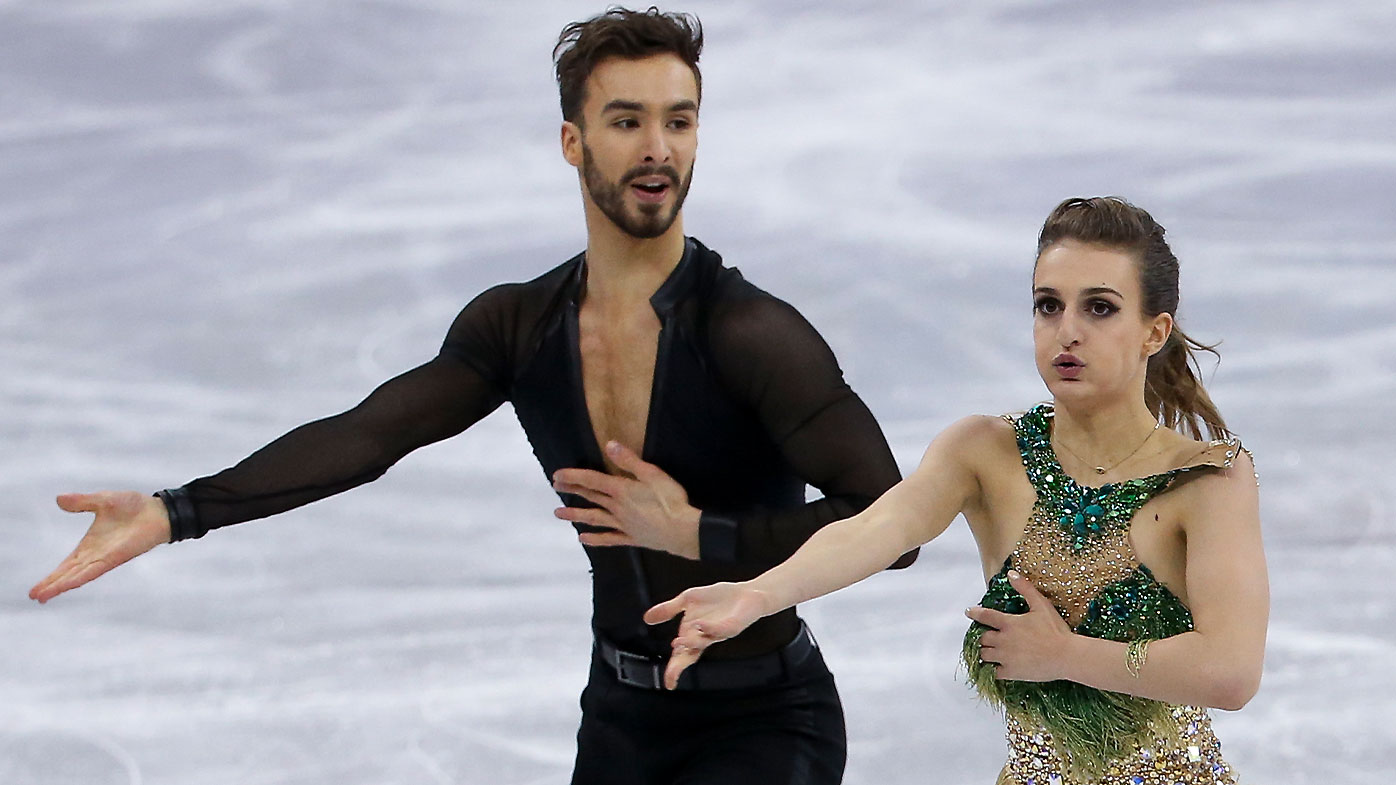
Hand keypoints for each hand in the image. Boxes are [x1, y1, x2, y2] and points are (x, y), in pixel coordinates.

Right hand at [29, 491, 171, 602]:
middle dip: (52, 584)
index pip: (67, 564)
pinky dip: (79, 577)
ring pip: (78, 575)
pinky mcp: (116, 557)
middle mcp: (95, 555)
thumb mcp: (102, 500)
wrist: (159, 511)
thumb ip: (82, 501)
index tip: (37, 588)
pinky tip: (67, 585)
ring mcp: (105, 558)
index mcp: (90, 545)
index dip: (53, 576)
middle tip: (34, 596)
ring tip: (42, 596)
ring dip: (60, 585)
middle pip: (69, 574)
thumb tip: (59, 499)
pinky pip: (93, 570)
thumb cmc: (134, 507)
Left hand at [552, 441, 700, 558]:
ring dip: (576, 514)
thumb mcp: (652, 474)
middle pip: (591, 497)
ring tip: (558, 513)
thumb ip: (629, 460)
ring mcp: (622, 524)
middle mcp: (617, 508)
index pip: (592, 480)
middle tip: (555, 486)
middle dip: (572, 490)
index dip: (573, 476)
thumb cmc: (670, 500)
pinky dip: (595, 539)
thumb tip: (609, 445)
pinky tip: (583, 538)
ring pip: (594, 518)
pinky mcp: (631, 538)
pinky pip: (609, 539)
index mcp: (621, 490)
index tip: (557, 475)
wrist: (682, 531)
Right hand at [643, 582, 768, 688]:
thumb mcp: (687, 599)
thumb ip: (668, 609)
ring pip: (703, 643)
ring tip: (678, 641)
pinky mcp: (732, 626)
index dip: (674, 669)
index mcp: (694, 635)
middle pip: (691, 656)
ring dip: (690, 643)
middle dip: (681, 665)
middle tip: (672, 675)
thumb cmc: (718, 599)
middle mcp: (706, 638)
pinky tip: (698, 624)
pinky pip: (719, 629)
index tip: (668, 683)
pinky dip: (708, 628)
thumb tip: (646, 618)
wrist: (745, 592)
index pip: (681, 656)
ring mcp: (719, 633)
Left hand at [965, 569, 1074, 681]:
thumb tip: (1011, 573)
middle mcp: (1003, 640)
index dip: (975, 613)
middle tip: (988, 637)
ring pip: (985, 655)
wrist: (1066, 656)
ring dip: (986, 652)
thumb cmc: (1056, 630)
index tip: (969, 612)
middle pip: (982, 638)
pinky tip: (999, 667)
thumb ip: (1025, 588)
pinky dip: (995, 669)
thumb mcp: (1042, 605)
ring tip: (992, 652)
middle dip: (984, 637)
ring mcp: (1005, 657)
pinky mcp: (1011, 672)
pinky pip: (995, 672)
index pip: (985, 616)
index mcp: (1008, 623)